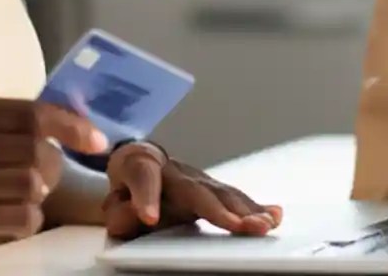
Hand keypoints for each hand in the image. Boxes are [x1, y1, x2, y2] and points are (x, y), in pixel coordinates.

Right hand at [0, 98, 107, 264]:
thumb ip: (5, 126)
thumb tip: (76, 122)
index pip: (31, 112)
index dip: (71, 126)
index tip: (96, 141)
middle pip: (37, 149)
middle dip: (53, 168)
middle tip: (41, 182)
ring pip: (32, 183)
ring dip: (37, 197)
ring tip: (18, 201)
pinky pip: (22, 217)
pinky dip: (27, 222)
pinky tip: (7, 222)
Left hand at [102, 143, 283, 238]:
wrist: (140, 160)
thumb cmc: (129, 185)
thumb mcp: (112, 200)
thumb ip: (119, 211)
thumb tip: (136, 217)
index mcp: (143, 168)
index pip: (143, 180)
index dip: (146, 198)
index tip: (149, 217)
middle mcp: (176, 170)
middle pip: (197, 189)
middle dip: (219, 208)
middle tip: (238, 226)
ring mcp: (199, 177)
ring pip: (223, 193)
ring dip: (246, 210)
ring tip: (265, 224)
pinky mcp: (215, 188)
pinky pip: (237, 197)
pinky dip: (257, 207)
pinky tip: (275, 215)